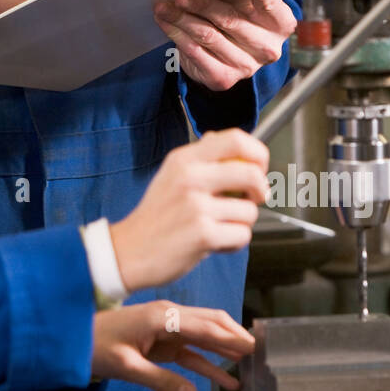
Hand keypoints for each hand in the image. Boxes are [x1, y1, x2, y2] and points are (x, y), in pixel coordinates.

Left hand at [91, 300, 254, 390]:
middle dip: (235, 337)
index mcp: (162, 317)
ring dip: (226, 351)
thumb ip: (160, 380)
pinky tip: (224, 379)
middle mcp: (168, 318)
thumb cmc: (93, 344)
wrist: (72, 338)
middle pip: (211, 325)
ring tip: (249, 366)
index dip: (231, 335)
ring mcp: (166, 330)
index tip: (253, 345)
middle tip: (260, 351)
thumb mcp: (126, 366)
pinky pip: (191, 353)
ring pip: (204, 338)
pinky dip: (209, 363)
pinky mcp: (161, 343)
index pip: (206, 325)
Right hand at [109, 128, 268, 293]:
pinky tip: (215, 242)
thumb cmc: (155, 217)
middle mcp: (190, 177)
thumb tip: (224, 142)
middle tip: (253, 199)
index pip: (236, 139)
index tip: (258, 168)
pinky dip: (234, 243)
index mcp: (184, 159)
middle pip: (251, 173)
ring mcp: (196, 206)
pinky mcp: (203, 234)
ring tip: (220, 227)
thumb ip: (200, 158)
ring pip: (250, 210)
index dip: (258, 153)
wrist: (130, 251)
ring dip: (242, 224)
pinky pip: (242, 235)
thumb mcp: (171, 175)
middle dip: (260, 190)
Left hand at [154, 0, 296, 91]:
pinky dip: (176, 34)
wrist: (230, 59)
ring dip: (182, 19)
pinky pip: (195, 52)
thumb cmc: (239, 20)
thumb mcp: (246, 5)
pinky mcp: (224, 78)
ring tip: (164, 6)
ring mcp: (246, 66)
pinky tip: (165, 22)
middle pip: (232, 21)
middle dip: (203, 5)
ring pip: (208, 36)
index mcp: (280, 24)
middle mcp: (267, 47)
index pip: (272, 6)